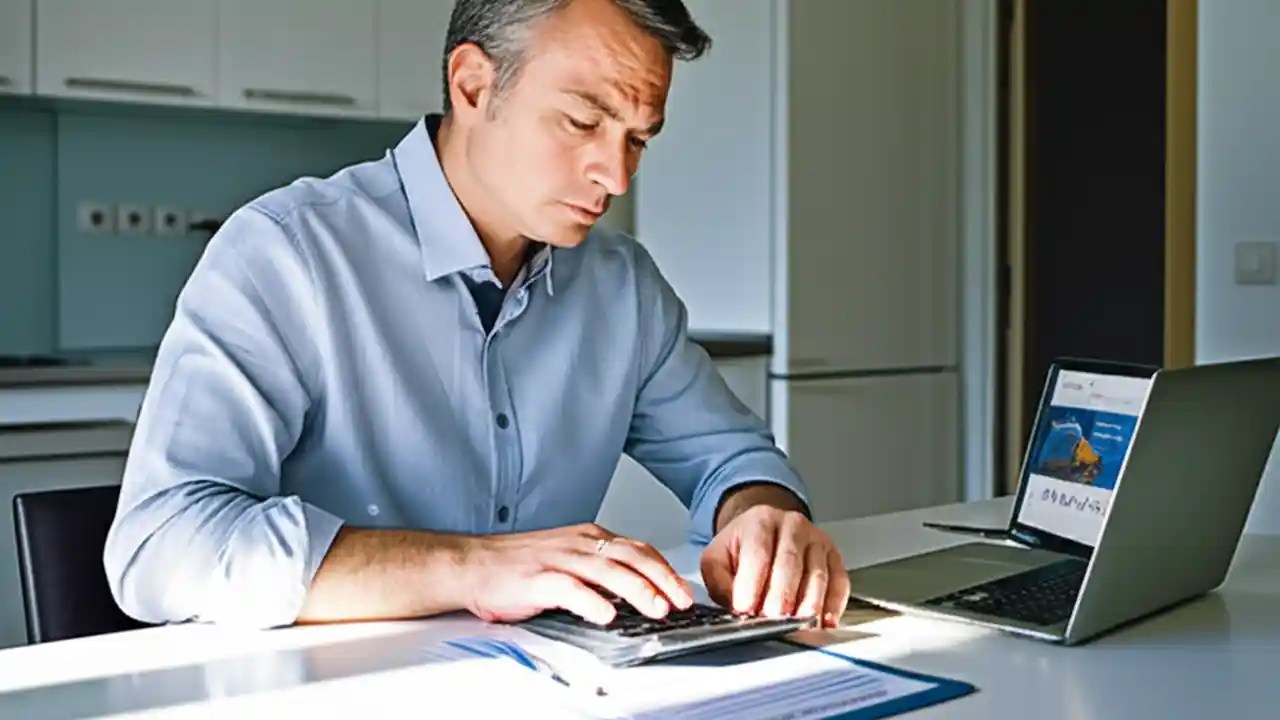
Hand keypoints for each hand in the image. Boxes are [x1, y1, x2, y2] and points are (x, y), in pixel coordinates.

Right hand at [461, 523, 694, 625]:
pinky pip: (569, 589)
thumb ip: (599, 570)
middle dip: (662, 578)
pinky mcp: (537, 579)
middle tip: (682, 600)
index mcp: (588, 537)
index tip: (683, 589)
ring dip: (637, 589)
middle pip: (631, 556)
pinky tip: (606, 614)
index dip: (664, 569)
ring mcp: (558, 560)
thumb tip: (636, 590)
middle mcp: (578, 544)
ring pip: (607, 571)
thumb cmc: (518, 565)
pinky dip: (591, 601)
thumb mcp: (567, 557)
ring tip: (657, 608)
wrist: (472, 564)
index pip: (638, 549)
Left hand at [700, 506, 849, 627]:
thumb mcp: (718, 559)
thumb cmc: (742, 549)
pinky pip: (839, 582)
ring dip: (807, 605)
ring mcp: (817, 540)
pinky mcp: (834, 557)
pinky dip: (833, 605)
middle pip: (790, 563)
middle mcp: (793, 526)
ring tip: (796, 626)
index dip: (752, 583)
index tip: (745, 608)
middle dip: (780, 596)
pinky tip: (823, 622)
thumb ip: (719, 581)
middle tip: (771, 620)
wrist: (766, 532)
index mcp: (760, 521)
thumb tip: (733, 607)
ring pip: (817, 575)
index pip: (758, 552)